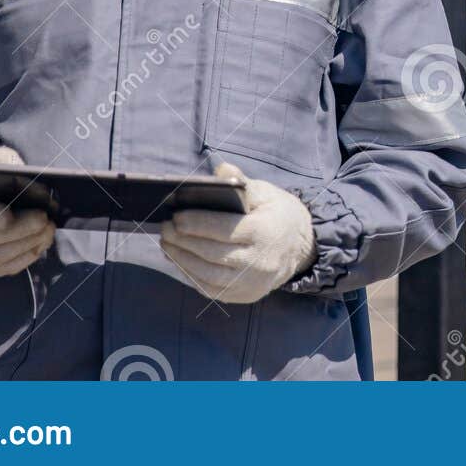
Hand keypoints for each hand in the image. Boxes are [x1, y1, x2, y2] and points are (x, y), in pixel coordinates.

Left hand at [160, 163, 317, 303]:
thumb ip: (241, 182)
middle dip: (183, 241)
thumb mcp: (266, 193)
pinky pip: (211, 289)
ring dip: (182, 260)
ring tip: (167, 244)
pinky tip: (180, 261)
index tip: (176, 216)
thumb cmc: (278, 214)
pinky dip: (191, 276)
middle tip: (165, 229)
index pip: (223, 229)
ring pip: (208, 275)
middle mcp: (259, 261)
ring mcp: (251, 282)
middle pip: (211, 253)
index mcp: (264, 232)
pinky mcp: (245, 295)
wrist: (301, 247)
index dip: (196, 223)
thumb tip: (220, 170)